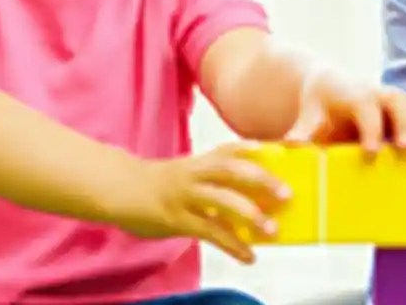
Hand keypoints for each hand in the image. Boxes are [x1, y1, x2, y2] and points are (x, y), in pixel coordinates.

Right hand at [111, 143, 289, 263]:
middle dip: (262, 181)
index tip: (279, 150)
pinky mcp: (177, 219)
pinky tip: (249, 256)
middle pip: (231, 171)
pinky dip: (232, 245)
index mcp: (200, 161)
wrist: (119, 190)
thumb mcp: (188, 171)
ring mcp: (185, 195)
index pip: (231, 150)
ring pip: (222, 200)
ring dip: (250, 215)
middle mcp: (195, 174)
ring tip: (272, 231)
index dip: (255, 149)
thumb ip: (215, 177)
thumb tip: (255, 195)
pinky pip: (209, 232)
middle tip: (286, 194)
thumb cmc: (160, 183)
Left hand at [284, 71, 405, 152]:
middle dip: (405, 123)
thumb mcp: (308, 114)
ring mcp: (397, 106)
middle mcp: (380, 95)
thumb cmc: (319, 105)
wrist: (330, 85)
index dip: (370, 126)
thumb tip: (292, 145)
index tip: (371, 150)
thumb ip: (303, 130)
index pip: (365, 104)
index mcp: (354, 93)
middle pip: (398, 100)